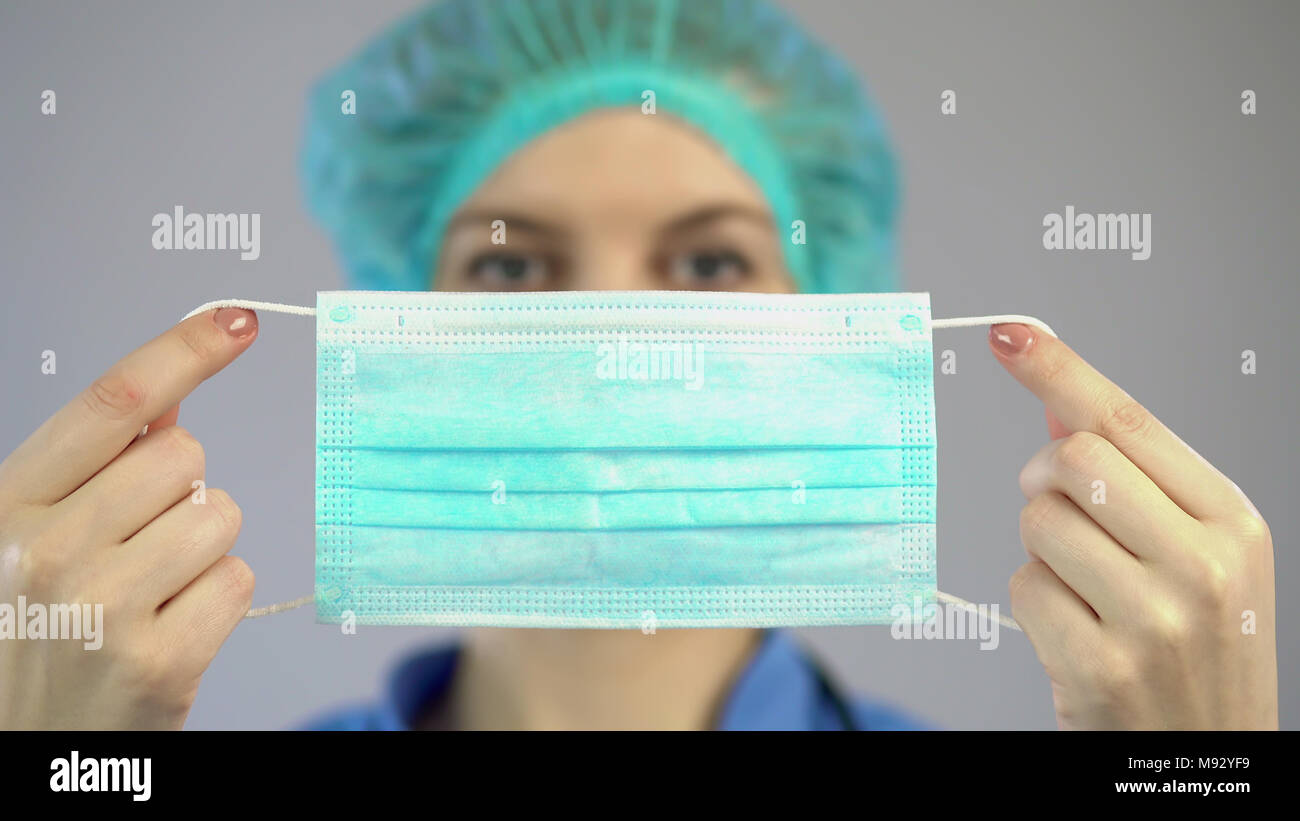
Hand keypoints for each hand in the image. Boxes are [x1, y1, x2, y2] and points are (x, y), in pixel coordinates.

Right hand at [0, 307, 258, 728]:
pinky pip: (239, 580)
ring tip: (150, 593)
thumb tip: (171, 403)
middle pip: (184, 457)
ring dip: (202, 549)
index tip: (238, 320)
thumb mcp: (30, 538)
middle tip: (135, 546)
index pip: (113, 404)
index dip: (183, 351)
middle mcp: (49, 551)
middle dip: (179, 491)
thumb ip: (94, 471)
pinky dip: (217, 600)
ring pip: (220, 515)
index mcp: (8, 506)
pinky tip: (170, 630)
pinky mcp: (158, 662)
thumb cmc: (33, 633)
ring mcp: (103, 608)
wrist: (20, 748)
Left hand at [990, 323, 1276, 729]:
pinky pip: (1023, 587)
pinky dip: (1034, 601)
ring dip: (1042, 549)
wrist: (1209, 758)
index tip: (1010, 334)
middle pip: (1072, 459)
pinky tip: (1075, 634)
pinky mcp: (1100, 666)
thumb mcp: (1201, 557)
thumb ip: (1139, 483)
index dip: (1059, 371)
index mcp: (1235, 522)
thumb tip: (1059, 412)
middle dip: (1046, 479)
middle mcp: (1205, 565)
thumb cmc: (1197, 648)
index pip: (1128, 420)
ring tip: (1084, 590)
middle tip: (1062, 513)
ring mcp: (1154, 620)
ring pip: (1039, 521)